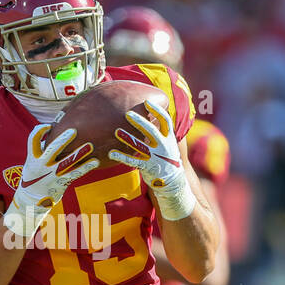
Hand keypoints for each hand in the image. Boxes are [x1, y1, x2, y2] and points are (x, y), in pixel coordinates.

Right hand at [3, 124, 97, 240]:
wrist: (30, 200)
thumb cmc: (35, 176)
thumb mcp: (32, 162)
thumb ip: (42, 150)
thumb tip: (54, 131)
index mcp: (32, 158)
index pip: (33, 140)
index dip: (40, 131)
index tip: (49, 125)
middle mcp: (41, 165)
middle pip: (51, 149)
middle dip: (62, 140)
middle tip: (74, 130)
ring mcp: (51, 175)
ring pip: (66, 162)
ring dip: (78, 153)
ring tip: (90, 145)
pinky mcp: (60, 183)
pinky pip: (75, 174)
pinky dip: (85, 167)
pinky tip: (95, 162)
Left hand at [109, 100, 195, 220]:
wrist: (173, 182)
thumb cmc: (167, 160)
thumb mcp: (169, 145)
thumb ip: (160, 133)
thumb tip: (151, 117)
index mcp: (169, 138)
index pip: (165, 121)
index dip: (157, 111)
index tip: (147, 102)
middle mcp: (164, 146)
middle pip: (152, 130)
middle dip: (140, 121)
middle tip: (128, 114)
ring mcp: (156, 157)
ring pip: (140, 145)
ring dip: (128, 138)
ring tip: (117, 131)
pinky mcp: (148, 167)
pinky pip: (133, 161)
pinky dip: (122, 157)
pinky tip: (112, 154)